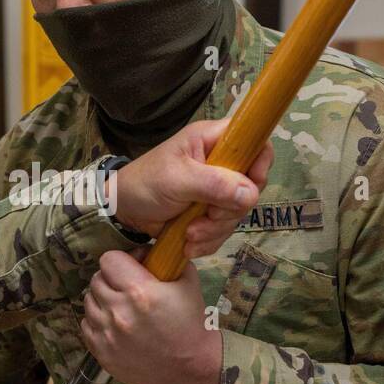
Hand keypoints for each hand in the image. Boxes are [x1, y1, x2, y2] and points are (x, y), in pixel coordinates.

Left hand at [81, 251, 221, 383]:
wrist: (192, 366)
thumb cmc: (191, 324)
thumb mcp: (188, 282)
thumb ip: (168, 260)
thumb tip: (150, 250)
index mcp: (139, 291)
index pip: (109, 260)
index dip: (121, 260)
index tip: (132, 266)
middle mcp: (118, 311)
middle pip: (97, 279)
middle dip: (112, 278)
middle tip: (127, 286)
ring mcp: (107, 334)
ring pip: (88, 301)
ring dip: (102, 300)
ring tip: (120, 306)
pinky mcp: (101, 352)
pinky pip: (86, 325)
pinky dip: (97, 321)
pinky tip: (114, 324)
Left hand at [108, 119, 272, 256]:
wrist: (123, 211)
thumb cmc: (144, 183)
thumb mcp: (177, 179)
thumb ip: (213, 184)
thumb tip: (249, 194)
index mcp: (213, 141)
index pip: (255, 142)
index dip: (259, 163)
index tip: (249, 187)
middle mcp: (220, 164)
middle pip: (251, 187)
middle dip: (229, 210)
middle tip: (206, 216)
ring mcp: (217, 190)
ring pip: (237, 213)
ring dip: (215, 230)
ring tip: (189, 233)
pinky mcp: (210, 213)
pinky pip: (224, 230)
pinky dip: (208, 241)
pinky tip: (188, 242)